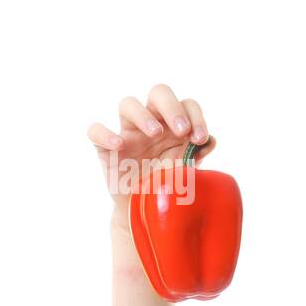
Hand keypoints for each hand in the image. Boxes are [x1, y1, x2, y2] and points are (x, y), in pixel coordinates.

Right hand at [88, 82, 216, 232]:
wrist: (147, 213)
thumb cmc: (169, 186)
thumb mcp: (188, 172)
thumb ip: (199, 154)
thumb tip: (210, 140)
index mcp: (176, 126)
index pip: (187, 105)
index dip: (196, 116)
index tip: (199, 139)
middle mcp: (152, 123)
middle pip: (159, 93)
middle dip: (172, 107)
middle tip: (182, 130)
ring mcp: (128, 133)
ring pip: (127, 104)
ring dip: (143, 115)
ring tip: (155, 134)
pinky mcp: (105, 148)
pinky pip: (96, 131)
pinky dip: (105, 134)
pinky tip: (120, 145)